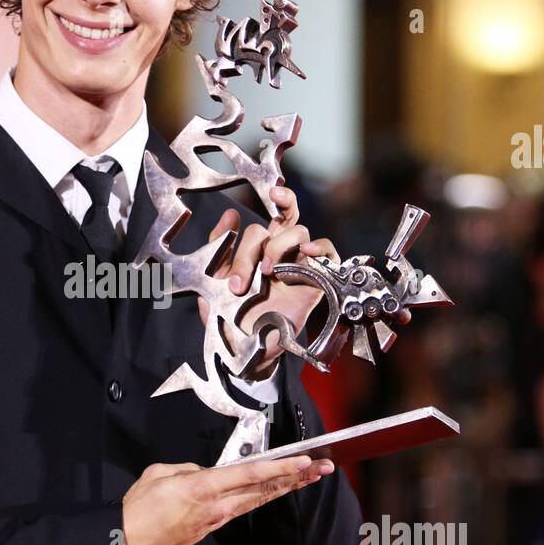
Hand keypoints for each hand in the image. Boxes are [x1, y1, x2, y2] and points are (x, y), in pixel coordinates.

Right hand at [121, 453, 334, 544]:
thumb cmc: (135, 512)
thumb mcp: (157, 474)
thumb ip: (185, 468)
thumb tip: (201, 471)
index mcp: (202, 488)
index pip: (250, 474)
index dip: (280, 467)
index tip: (304, 460)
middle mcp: (215, 506)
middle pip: (264, 489)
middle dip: (296, 478)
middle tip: (322, 468)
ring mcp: (215, 521)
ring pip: (256, 501)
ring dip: (283, 488)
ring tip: (306, 478)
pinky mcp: (209, 530)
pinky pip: (240, 510)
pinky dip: (260, 498)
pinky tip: (270, 492)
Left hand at [198, 186, 409, 376]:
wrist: (244, 349)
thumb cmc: (229, 317)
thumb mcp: (214, 281)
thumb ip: (220, 248)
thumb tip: (230, 214)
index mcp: (259, 252)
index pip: (265, 224)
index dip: (261, 222)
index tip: (272, 194)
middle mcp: (282, 255)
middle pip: (288, 219)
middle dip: (277, 219)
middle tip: (268, 224)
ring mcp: (300, 267)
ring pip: (301, 232)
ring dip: (281, 246)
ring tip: (267, 272)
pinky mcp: (317, 282)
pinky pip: (329, 254)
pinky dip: (321, 248)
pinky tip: (306, 254)